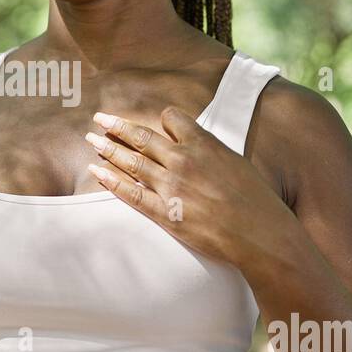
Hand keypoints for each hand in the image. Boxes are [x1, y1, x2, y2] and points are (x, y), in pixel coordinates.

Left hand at [84, 107, 297, 275]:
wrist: (260, 233)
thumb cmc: (255, 200)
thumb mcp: (235, 162)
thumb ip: (210, 151)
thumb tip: (194, 144)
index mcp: (204, 143)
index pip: (172, 117)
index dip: (161, 120)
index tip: (153, 123)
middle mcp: (184, 160)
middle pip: (142, 136)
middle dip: (117, 125)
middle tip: (99, 119)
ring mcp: (172, 186)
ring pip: (131, 161)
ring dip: (108, 148)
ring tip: (91, 140)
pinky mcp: (165, 212)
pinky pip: (131, 193)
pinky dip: (111, 181)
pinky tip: (97, 172)